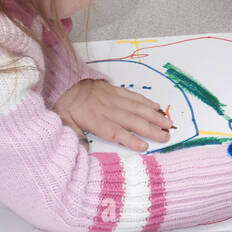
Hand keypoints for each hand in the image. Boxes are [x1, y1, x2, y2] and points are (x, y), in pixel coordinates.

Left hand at [53, 79, 172, 151]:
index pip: (115, 131)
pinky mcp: (115, 89)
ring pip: (136, 107)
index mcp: (94, 119)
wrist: (65, 81)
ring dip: (154, 115)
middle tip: (166, 136)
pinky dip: (146, 101)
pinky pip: (133, 95)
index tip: (144, 146)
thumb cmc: (66, 106)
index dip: (130, 139)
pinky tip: (157, 107)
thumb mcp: (63, 122)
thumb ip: (73, 136)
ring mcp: (113, 97)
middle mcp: (106, 108)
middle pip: (131, 120)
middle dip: (150, 129)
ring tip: (168, 123)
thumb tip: (82, 150)